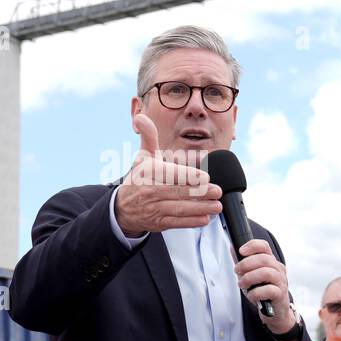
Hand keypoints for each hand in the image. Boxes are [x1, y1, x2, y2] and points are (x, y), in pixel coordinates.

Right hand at [114, 114, 221, 234]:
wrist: (122, 207)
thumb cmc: (139, 178)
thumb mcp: (143, 156)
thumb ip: (149, 136)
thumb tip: (141, 117)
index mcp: (149, 172)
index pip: (172, 174)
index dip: (190, 177)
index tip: (206, 177)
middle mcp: (150, 191)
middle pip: (178, 192)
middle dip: (201, 193)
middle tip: (218, 191)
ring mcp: (154, 208)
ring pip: (179, 209)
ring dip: (200, 208)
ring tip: (216, 206)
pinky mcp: (158, 223)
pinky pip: (176, 222)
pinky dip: (191, 222)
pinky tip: (204, 219)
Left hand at [233, 239, 292, 331]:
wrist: (274, 312)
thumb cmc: (262, 292)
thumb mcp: (250, 275)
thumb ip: (243, 263)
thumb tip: (232, 248)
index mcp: (271, 262)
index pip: (264, 246)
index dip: (252, 246)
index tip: (241, 251)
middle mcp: (278, 269)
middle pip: (264, 258)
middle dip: (246, 264)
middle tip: (237, 271)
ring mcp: (281, 281)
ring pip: (266, 273)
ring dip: (249, 278)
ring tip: (242, 284)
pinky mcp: (280, 295)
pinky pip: (269, 290)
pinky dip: (256, 293)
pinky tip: (251, 296)